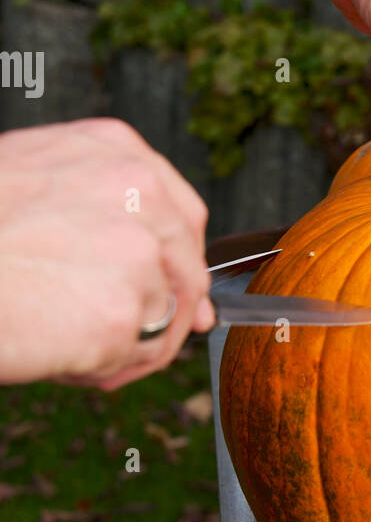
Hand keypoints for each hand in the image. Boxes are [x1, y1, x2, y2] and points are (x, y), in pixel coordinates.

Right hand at [0, 119, 213, 387]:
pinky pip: (134, 358)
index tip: (174, 296)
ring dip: (122, 347)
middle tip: (130, 344)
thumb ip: (104, 215)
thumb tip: (167, 279)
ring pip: (163, 322)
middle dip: (167, 314)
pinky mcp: (123, 312)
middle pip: (185, 270)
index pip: (181, 213)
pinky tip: (53, 358)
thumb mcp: (33, 186)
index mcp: (115, 151)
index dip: (177, 263)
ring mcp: (136, 252)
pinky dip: (100, 370)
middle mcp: (139, 191)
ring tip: (58, 344)